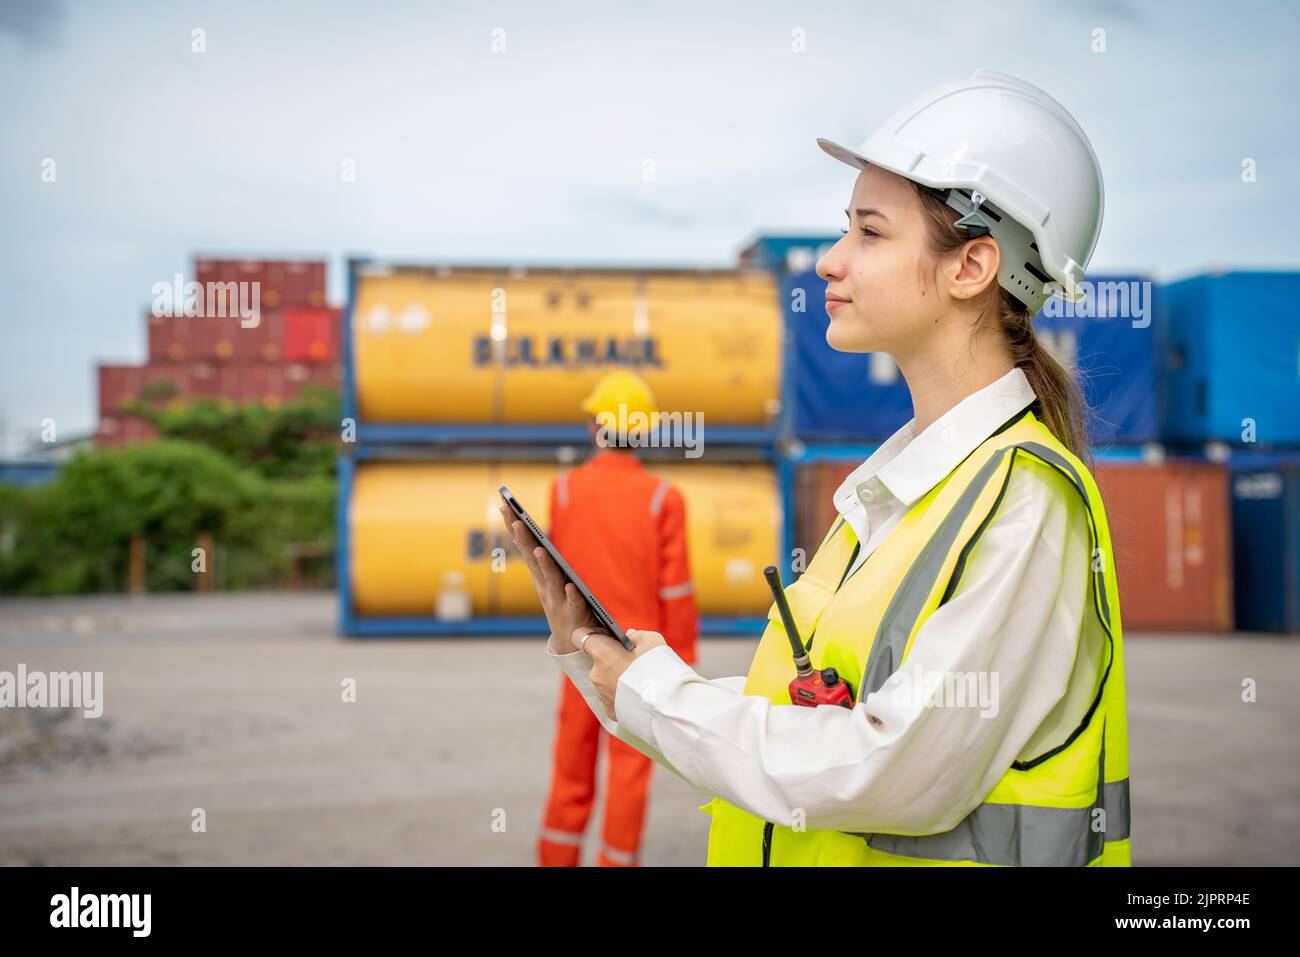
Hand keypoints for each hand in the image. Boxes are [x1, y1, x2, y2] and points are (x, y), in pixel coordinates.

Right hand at [498, 501, 601, 652]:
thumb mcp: (549, 581)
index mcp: (540, 574)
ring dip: (545, 564)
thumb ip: (543, 562)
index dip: (515, 527)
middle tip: (516, 520)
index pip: (525, 546)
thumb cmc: (561, 605)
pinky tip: (569, 586)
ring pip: (551, 579)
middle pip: (533, 559)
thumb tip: (532, 539)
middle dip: (523, 539)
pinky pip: (573, 602)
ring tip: (540, 549)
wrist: (570, 640)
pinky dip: (570, 594)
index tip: (505, 506)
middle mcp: (545, 585)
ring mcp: (558, 599)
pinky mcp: (575, 613)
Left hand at [584, 628, 666, 719]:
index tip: (605, 636)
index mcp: (602, 653)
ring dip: (616, 678)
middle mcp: (596, 674)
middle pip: (597, 661)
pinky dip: (621, 695)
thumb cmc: (658, 667)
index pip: (580, 636)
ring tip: (638, 680)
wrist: (666, 704)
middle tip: (632, 661)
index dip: (592, 634)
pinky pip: (613, 698)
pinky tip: (637, 695)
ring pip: (605, 680)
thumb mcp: (652, 640)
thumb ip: (636, 635)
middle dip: (611, 659)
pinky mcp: (609, 710)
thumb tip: (629, 637)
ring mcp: (601, 694)